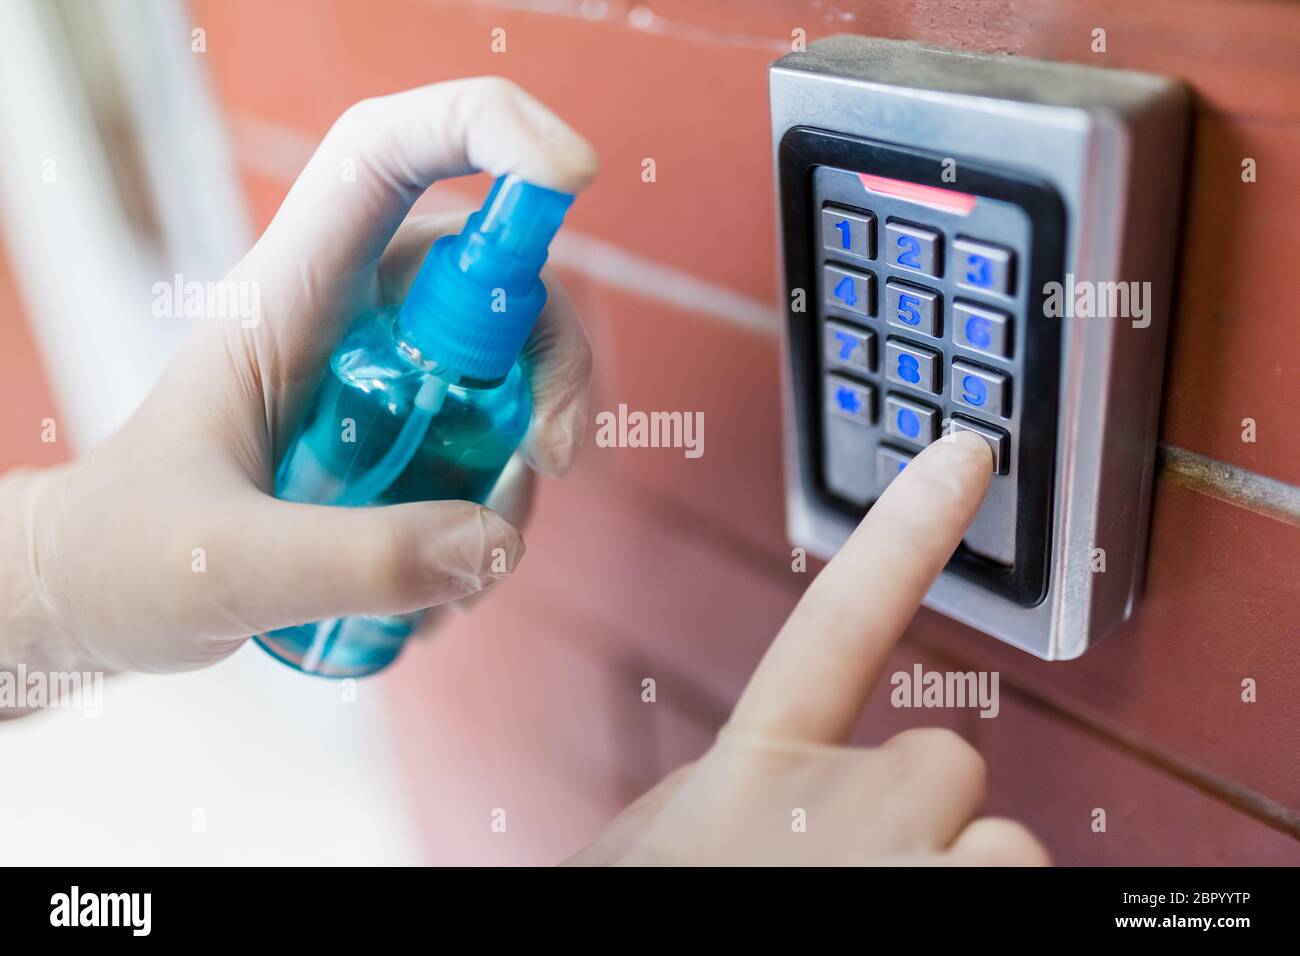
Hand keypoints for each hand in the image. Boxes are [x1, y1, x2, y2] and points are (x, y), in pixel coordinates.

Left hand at [0, 78, 597, 674]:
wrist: (104, 595)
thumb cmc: (126, 555)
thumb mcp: (220, 563)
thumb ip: (354, 561)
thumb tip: (496, 539)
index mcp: (290, 293)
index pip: (387, 154)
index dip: (486, 130)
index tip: (568, 180)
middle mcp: (353, 317)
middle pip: (494, 276)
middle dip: (550, 360)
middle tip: (553, 456)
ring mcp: (388, 378)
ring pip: (509, 372)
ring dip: (522, 466)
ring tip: (462, 572)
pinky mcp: (404, 440)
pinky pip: (491, 448)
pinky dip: (494, 515)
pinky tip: (440, 588)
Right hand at [569, 432, 1049, 865]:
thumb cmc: (655, 904)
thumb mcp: (665, 847)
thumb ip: (732, 789)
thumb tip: (786, 773)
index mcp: (748, 773)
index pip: (837, 621)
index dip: (906, 530)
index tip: (968, 455)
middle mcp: (834, 803)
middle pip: (948, 763)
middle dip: (922, 817)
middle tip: (853, 872)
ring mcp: (901, 860)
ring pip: (1003, 843)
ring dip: (957, 872)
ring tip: (875, 894)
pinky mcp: (950, 903)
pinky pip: (1016, 889)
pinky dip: (979, 901)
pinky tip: (901, 908)